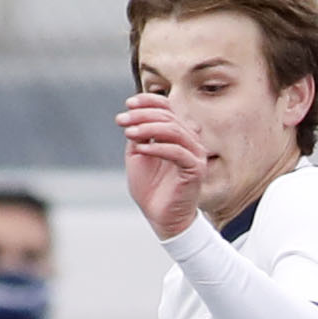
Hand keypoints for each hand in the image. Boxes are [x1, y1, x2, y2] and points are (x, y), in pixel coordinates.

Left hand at [118, 93, 204, 240]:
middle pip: (168, 117)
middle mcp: (190, 141)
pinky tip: (141, 149)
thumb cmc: (151, 188)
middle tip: (121, 121)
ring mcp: (195, 155)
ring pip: (174, 131)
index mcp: (178, 135)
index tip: (128, 104)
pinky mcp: (196, 169)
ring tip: (128, 133)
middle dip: (142, 115)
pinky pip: (177, 152)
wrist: (161, 217)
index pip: (168, 108)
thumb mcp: (138, 154)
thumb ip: (139, 134)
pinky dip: (158, 147)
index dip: (149, 101)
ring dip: (148, 128)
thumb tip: (134, 114)